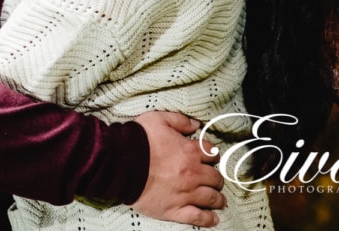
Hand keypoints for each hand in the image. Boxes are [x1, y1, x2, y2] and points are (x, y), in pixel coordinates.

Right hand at [129, 111, 225, 226]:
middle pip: (215, 178)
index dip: (212, 155)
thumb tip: (196, 124)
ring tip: (219, 200)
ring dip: (218, 198)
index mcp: (189, 151)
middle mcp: (192, 173)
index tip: (210, 158)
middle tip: (214, 180)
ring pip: (211, 198)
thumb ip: (180, 121)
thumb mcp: (158, 119)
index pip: (212, 153)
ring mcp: (185, 193)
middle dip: (216, 178)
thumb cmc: (137, 140)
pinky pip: (198, 217)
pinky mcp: (174, 209)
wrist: (119, 162)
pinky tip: (213, 218)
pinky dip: (208, 218)